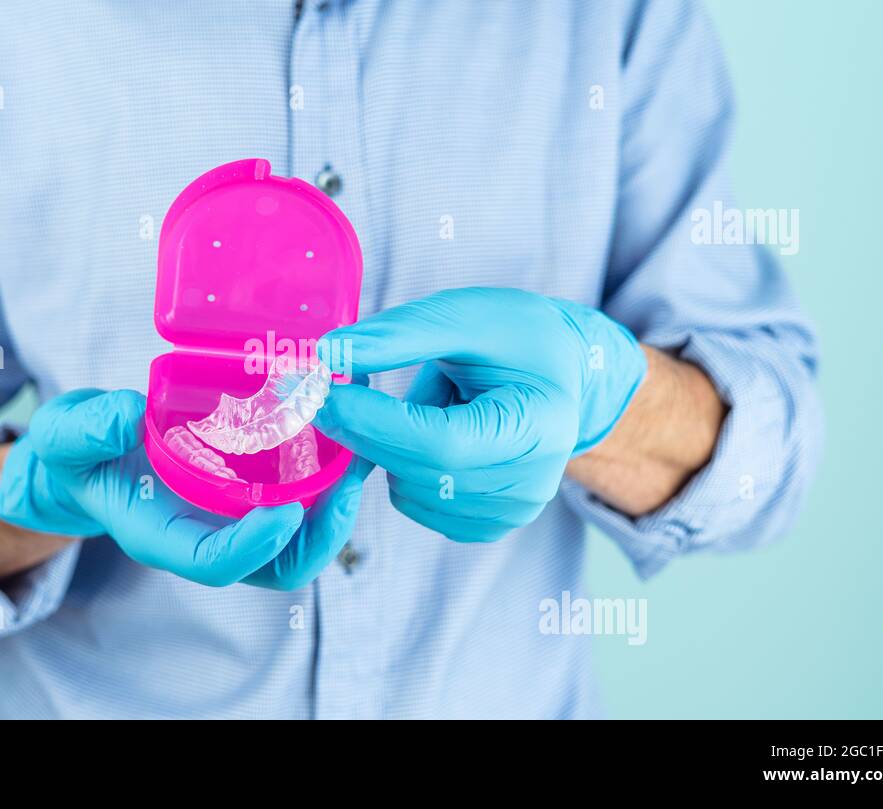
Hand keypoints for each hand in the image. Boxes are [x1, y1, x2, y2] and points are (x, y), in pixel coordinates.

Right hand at [0, 389, 368, 588]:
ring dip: (336, 505)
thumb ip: (85, 430)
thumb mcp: (64, 435)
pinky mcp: (252, 493)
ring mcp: (235, 519)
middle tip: (351, 480)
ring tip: (363, 455)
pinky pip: (302, 499)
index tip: (287, 512)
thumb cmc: (77, 451)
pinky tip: (348, 434)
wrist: (90, 454)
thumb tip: (127, 416)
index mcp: (164, 536)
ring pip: (301, 538)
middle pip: (278, 564)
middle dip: (321, 533)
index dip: (255, 547)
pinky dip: (328, 477)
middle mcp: (208, 536)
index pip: (217, 564)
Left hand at [313, 287, 646, 541]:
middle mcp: (529, 485)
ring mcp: (509, 514)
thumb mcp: (468, 316)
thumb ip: (401, 334)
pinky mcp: (485, 526)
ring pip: (406, 489)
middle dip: (366, 427)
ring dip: (394, 445)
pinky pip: (413, 501)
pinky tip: (437, 432)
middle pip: (416, 471)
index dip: (371, 421)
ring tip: (436, 404)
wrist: (564, 377)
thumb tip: (329, 354)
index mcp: (538, 427)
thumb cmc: (520, 339)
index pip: (439, 443)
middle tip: (344, 383)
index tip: (318, 392)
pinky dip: (405, 466)